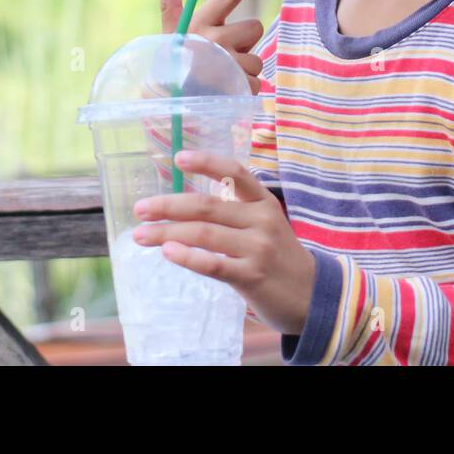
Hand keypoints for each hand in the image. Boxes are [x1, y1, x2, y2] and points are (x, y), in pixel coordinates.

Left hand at [130, 149, 314, 335]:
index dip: (206, 162)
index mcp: (264, 201)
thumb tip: (181, 207)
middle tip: (140, 209)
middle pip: (207, 207)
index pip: (235, 173)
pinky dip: (188, 257)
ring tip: (141, 235)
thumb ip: (233, 212)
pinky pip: (214, 264)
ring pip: (204, 234)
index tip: (177, 158)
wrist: (314, 295)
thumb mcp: (265, 224)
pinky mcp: (252, 276)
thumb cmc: (278, 256)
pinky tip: (168, 252)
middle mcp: (262, 220)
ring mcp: (258, 249)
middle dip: (168, 206)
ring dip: (167, 233)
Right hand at [157, 0, 274, 94]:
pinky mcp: (237, 84)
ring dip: (244, 67)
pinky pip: (256, 81)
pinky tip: (226, 91)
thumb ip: (170, 7)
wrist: (168, 107)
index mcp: (201, 22)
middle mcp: (215, 39)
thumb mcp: (170, 37)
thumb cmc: (171, 66)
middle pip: (254, 27)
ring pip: (257, 57)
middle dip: (245, 41)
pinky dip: (245, 87)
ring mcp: (228, 61)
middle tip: (222, 54)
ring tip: (221, 76)